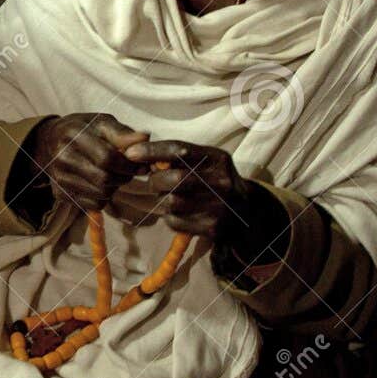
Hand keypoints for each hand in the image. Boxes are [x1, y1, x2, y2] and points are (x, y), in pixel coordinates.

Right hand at [30, 112, 149, 214]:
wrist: (50, 141)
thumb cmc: (82, 129)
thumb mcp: (101, 123)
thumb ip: (123, 133)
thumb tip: (145, 139)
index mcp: (73, 135)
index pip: (107, 157)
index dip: (128, 164)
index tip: (139, 164)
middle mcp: (62, 157)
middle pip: (104, 179)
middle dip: (124, 177)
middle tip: (129, 170)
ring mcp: (59, 178)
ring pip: (101, 194)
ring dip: (115, 187)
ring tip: (113, 174)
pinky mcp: (59, 194)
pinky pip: (93, 205)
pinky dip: (104, 197)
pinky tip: (100, 183)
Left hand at [122, 138, 257, 239]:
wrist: (246, 212)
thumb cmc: (215, 180)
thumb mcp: (206, 161)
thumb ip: (179, 157)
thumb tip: (139, 153)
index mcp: (218, 159)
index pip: (180, 150)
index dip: (152, 151)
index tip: (130, 154)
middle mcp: (221, 181)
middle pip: (173, 178)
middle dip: (155, 180)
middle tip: (154, 181)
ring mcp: (218, 206)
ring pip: (171, 202)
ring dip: (162, 199)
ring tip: (170, 196)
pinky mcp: (212, 227)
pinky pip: (175, 222)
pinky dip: (170, 217)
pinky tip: (181, 213)